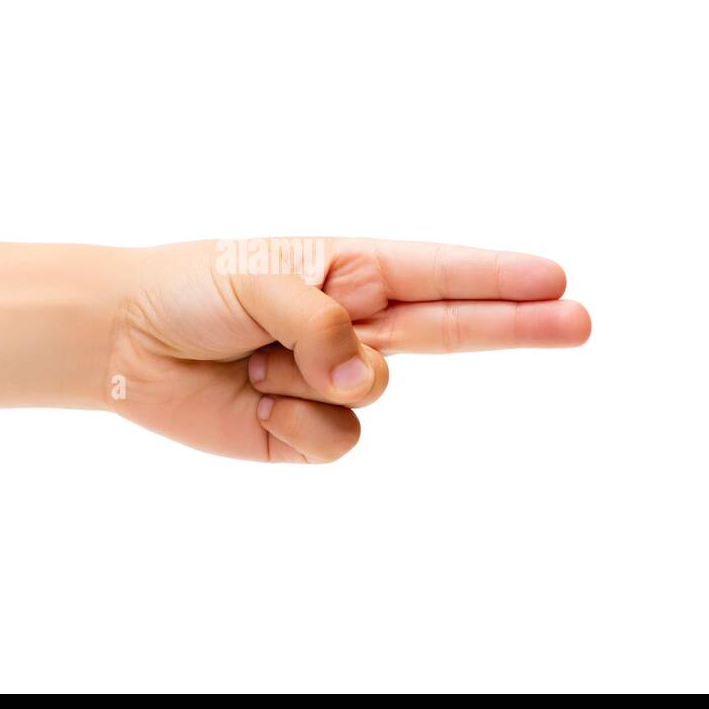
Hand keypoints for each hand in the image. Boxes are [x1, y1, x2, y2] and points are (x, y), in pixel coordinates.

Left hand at [105, 239, 589, 461]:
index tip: (556, 280)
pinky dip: (293, 421)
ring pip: (372, 392)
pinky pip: (333, 439)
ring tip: (255, 356)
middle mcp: (353, 323)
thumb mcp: (257, 277)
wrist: (126, 344)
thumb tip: (357, 377)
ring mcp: (331, 380)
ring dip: (312, 374)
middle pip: (455, 331)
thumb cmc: (189, 289)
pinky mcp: (304, 431)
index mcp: (348, 269)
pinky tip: (253, 398)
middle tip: (582, 321)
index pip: (441, 274)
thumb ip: (320, 320)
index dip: (499, 279)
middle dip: (517, 326)